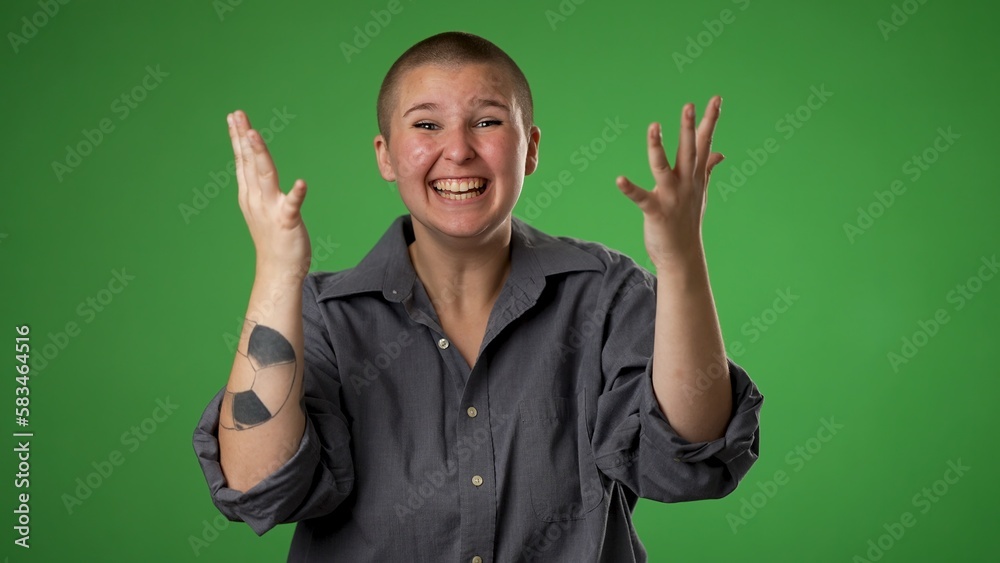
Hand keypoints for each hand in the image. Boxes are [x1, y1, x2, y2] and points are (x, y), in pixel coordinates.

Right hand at [227, 110, 310, 280]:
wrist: (278, 269)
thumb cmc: (272, 237)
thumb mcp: (260, 206)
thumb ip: (257, 184)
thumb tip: (253, 162)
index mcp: (250, 194)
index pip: (242, 160)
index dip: (238, 138)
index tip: (234, 116)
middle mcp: (256, 199)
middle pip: (249, 162)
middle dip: (243, 137)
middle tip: (238, 114)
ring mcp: (270, 210)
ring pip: (264, 176)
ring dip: (259, 155)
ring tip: (254, 134)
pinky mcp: (287, 222)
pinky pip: (292, 206)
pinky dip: (297, 194)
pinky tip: (302, 183)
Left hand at [616, 96, 724, 272]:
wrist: (683, 255)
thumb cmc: (688, 220)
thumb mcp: (700, 192)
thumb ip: (707, 169)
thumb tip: (721, 153)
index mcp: (695, 176)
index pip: (705, 143)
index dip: (710, 120)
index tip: (716, 99)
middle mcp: (686, 184)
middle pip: (688, 150)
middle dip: (689, 127)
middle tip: (689, 105)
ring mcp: (671, 197)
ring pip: (663, 168)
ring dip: (658, 147)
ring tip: (653, 126)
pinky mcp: (656, 212)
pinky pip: (640, 198)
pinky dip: (629, 190)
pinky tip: (618, 180)